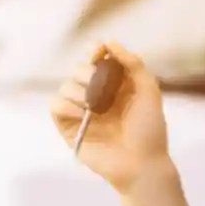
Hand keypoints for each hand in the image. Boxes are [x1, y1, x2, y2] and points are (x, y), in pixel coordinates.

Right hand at [49, 40, 172, 193]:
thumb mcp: (149, 91)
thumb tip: (108, 42)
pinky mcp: (69, 128)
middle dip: (89, 73)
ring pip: (65, 85)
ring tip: (96, 107)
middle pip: (78, 68)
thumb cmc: (149, 129)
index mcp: (114, 84)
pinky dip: (67, 105)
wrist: (141, 163)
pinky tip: (83, 115)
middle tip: (102, 90)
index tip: (98, 52)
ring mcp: (81, 111)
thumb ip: (133, 63)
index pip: (95, 59)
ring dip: (80, 91)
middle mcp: (95, 95)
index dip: (94, 51)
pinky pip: (55, 105)